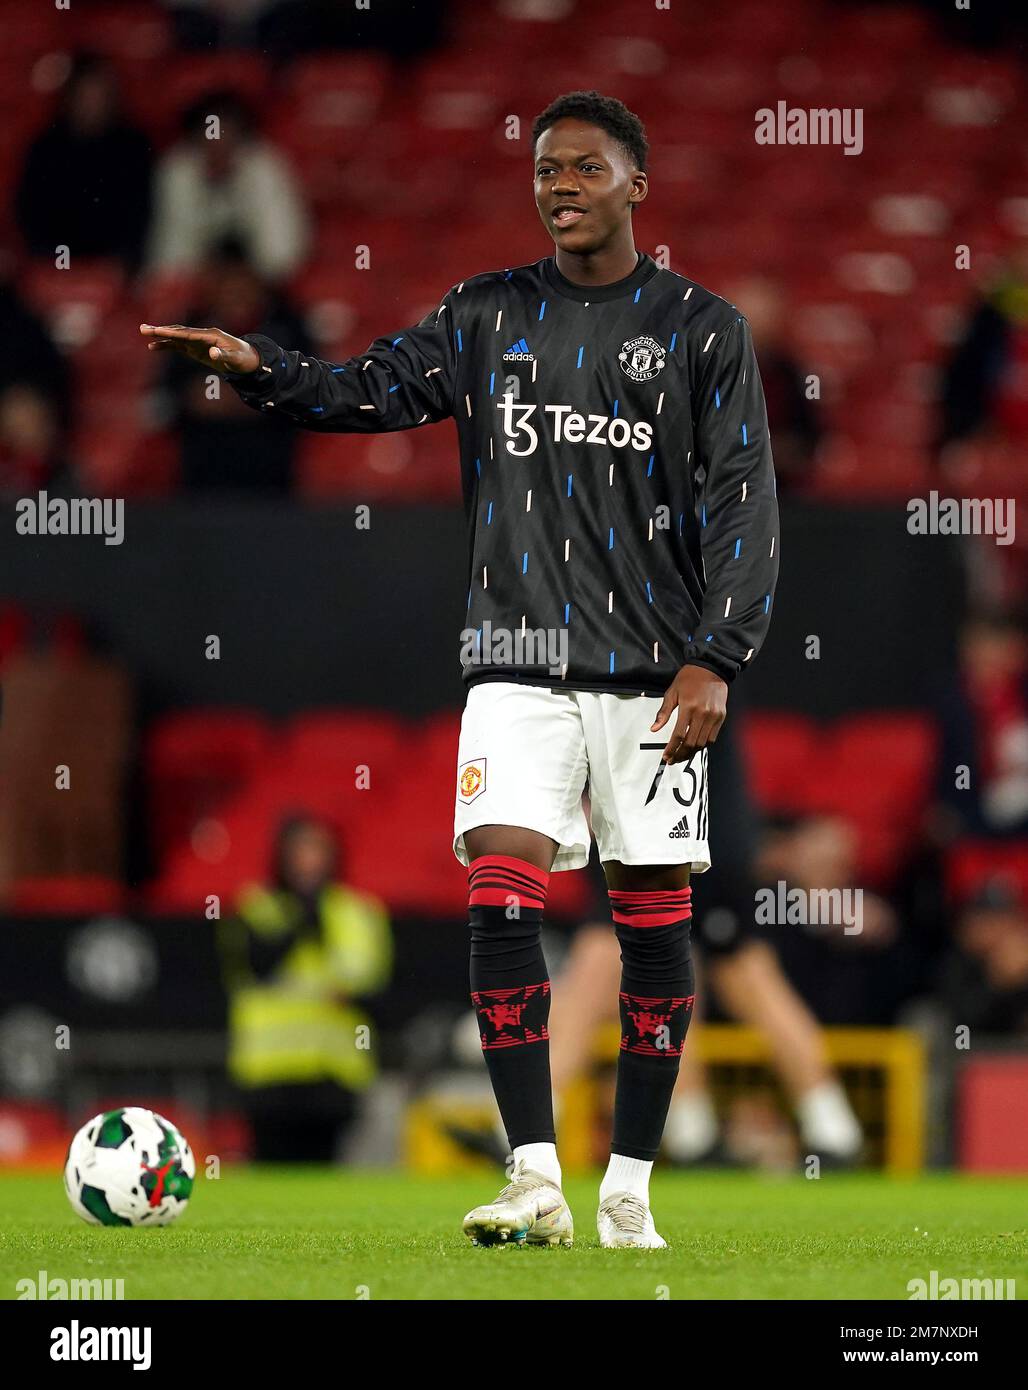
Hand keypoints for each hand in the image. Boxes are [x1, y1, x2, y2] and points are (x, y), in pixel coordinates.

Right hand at [138, 323, 259, 374]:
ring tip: (143, 332)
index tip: (159, 331)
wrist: (246, 359)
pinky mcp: (195, 348)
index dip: (173, 333)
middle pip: (179, 331)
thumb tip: (212, 353)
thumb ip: (223, 356)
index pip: (188, 334)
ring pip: (176, 336)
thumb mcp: (235, 359)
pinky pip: (178, 346)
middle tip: (143, 329)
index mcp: (211, 335)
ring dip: (160, 335)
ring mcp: (197, 341)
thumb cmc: (242, 358)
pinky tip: (153, 347)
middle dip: (161, 330)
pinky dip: (166, 345)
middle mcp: (202, 335)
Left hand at [651, 664, 727, 762]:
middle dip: (680, 754)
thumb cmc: (689, 678)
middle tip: (673, 759)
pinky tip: (695, 746)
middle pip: (691, 743)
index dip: (672, 749)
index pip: (679, 735)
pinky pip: (712, 737)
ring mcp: (713, 716)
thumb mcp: (672, 692)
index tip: (666, 756)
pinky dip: (703, 745)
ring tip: (682, 755)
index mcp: (688, 707)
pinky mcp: (721, 717)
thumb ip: (663, 713)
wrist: (711, 668)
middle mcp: (702, 713)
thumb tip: (654, 728)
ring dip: (691, 753)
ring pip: (703, 743)